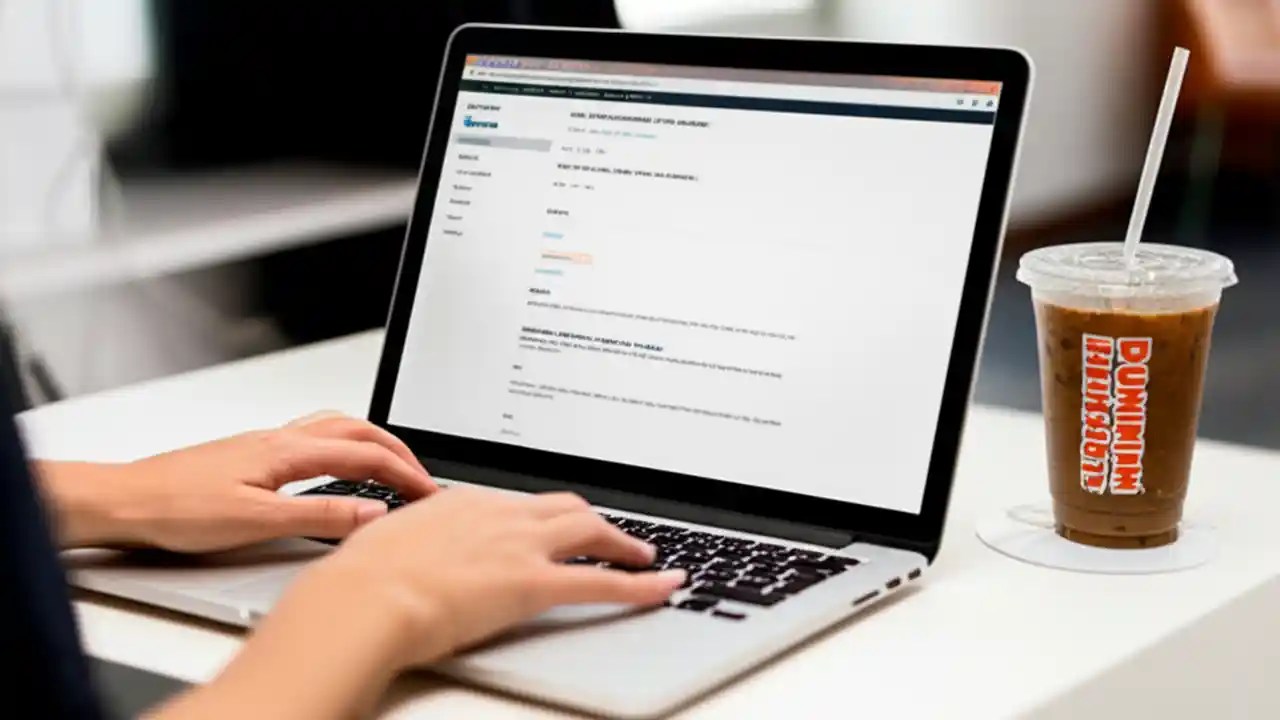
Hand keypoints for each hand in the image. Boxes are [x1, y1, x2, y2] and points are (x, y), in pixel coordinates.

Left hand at [39, 412, 435, 551]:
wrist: (123, 502)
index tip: (428, 493)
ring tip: (389, 465)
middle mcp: (279, 440)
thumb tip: (372, 513)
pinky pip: (312, 439)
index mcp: (287, 452)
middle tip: (421, 476)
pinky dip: (341, 448)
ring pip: (334, 428)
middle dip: (397, 450)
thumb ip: (319, 517)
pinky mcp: (250, 456)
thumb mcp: (257, 522)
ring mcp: (263, 444)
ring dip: (370, 442)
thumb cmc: (175, 509)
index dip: (404, 474)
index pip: (365, 456)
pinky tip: (333, 470)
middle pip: (356, 430)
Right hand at [151, 488, 683, 719]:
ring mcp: (520, 545)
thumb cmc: (363, 579)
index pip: (523, 502)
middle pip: (566, 507)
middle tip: (615, 535)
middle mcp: (500, 513)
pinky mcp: (533, 583)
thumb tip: (414, 553)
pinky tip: (663, 587)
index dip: (548, 516)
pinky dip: (641, 584)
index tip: (557, 524)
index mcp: (465, 501)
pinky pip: (602, 581)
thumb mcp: (391, 544)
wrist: (362, 597)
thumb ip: (417, 542)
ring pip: (591, 530)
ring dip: (624, 542)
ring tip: (643, 556)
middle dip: (596, 521)